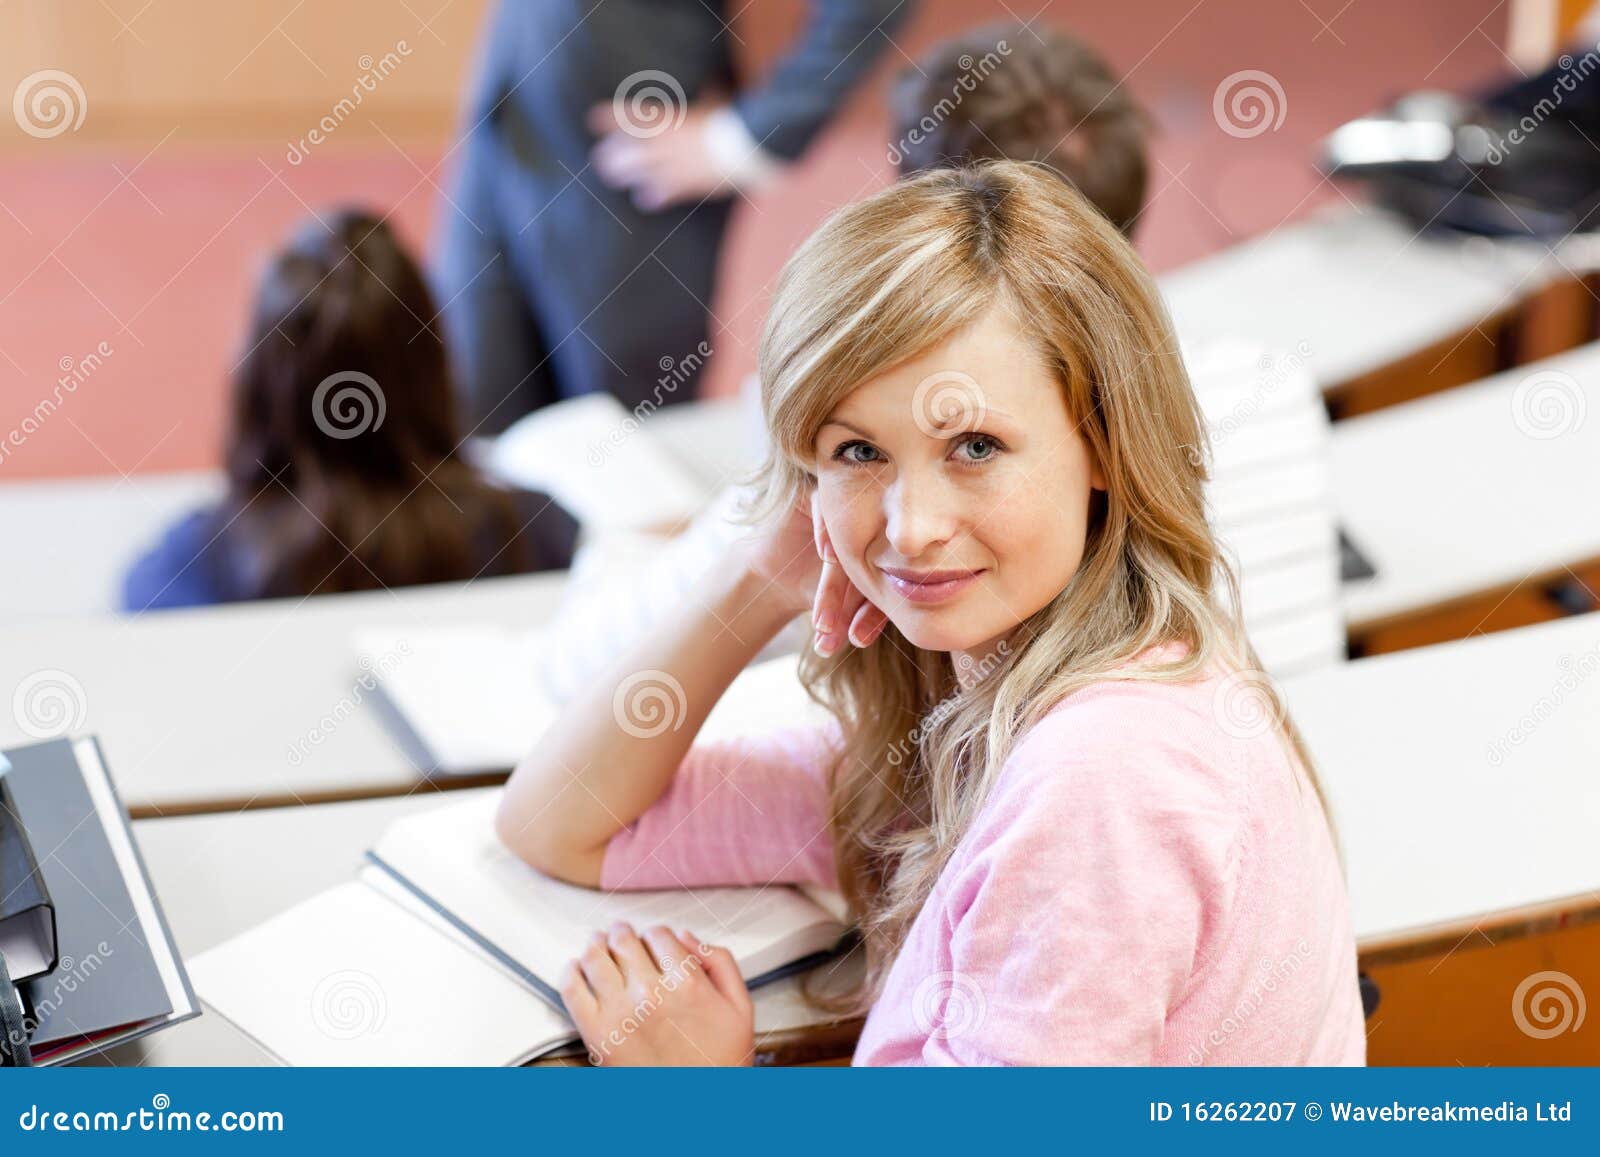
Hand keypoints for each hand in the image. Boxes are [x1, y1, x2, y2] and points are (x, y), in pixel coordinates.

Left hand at [562, 923, 754, 1065]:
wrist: (698, 1108)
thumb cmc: (718, 1063)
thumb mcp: (740, 1007)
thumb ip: (720, 962)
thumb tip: (689, 939)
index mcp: (686, 983)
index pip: (659, 934)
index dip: (655, 934)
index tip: (653, 940)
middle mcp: (650, 993)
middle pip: (624, 940)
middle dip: (623, 933)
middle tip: (621, 934)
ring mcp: (620, 1012)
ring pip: (595, 957)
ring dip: (596, 945)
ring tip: (597, 944)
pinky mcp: (597, 1033)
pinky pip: (572, 989)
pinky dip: (570, 972)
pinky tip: (576, 968)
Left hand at [588, 103, 730, 211]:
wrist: (744, 147)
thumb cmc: (732, 122)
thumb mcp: (718, 103)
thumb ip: (711, 94)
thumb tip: (715, 82)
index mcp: (671, 121)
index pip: (633, 116)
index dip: (610, 117)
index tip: (593, 118)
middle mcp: (665, 144)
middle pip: (628, 150)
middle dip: (612, 154)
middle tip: (600, 158)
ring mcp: (673, 166)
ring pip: (639, 172)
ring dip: (625, 175)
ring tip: (612, 177)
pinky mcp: (685, 185)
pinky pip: (661, 193)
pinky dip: (651, 196)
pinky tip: (642, 200)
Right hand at [734, 491, 888, 654]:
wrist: (772, 577)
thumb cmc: (811, 594)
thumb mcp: (833, 613)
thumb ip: (846, 622)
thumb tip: (850, 641)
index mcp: (886, 563)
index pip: (887, 586)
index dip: (874, 615)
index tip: (858, 639)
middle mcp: (872, 535)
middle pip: (867, 567)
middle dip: (847, 605)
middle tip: (832, 632)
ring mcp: (847, 515)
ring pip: (847, 545)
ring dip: (832, 583)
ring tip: (820, 614)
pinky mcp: (821, 498)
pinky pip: (828, 510)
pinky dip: (827, 533)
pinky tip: (826, 555)